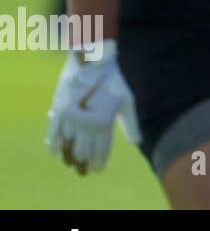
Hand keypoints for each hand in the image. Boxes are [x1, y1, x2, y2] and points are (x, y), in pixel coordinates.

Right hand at [46, 40, 139, 174]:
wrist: (93, 60)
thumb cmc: (114, 80)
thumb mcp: (127, 100)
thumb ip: (131, 123)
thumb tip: (136, 143)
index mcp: (103, 122)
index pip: (101, 151)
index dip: (100, 163)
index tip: (100, 170)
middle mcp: (86, 123)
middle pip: (83, 152)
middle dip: (85, 163)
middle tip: (87, 169)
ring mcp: (70, 118)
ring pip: (67, 146)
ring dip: (70, 156)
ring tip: (73, 163)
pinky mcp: (58, 110)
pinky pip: (52, 134)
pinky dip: (53, 146)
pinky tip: (56, 154)